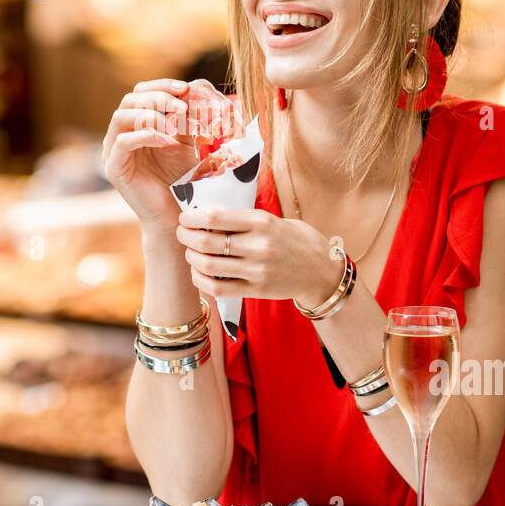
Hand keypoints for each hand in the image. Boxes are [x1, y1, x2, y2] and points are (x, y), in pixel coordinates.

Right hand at [101, 79, 199, 233]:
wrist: (175, 215)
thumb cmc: (180, 180)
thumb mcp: (186, 143)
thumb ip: (184, 119)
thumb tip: (191, 90)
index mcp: (135, 125)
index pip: (140, 93)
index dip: (159, 86)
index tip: (183, 87)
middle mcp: (120, 134)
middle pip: (129, 100)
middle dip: (157, 97)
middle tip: (180, 105)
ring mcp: (113, 151)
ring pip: (121, 117)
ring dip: (149, 114)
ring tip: (172, 122)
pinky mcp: (113, 168)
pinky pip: (122, 142)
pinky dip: (144, 135)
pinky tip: (165, 140)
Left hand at [175, 206, 344, 306]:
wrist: (322, 271)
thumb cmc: (296, 240)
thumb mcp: (274, 220)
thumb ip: (244, 219)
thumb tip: (206, 215)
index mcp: (262, 222)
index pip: (215, 216)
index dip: (192, 216)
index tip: (185, 217)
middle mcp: (258, 246)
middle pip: (206, 241)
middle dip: (185, 236)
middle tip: (182, 233)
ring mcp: (257, 271)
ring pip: (207, 265)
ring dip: (191, 258)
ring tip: (191, 252)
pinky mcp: (256, 290)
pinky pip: (217, 288)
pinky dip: (200, 280)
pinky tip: (199, 272)